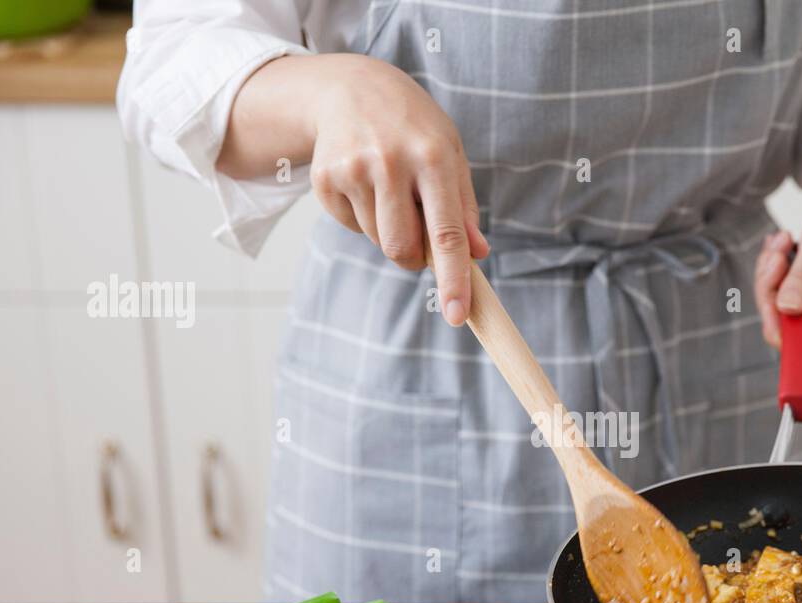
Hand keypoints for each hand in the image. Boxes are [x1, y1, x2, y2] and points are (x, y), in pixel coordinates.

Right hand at [227, 54, 488, 325]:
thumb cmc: (414, 127)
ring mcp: (352, 170)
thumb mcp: (450, 154)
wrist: (351, 89)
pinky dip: (364, 218)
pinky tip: (366, 184)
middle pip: (402, 250)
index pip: (446, 233)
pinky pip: (352, 227)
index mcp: (433, 157)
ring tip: (391, 191)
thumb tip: (477, 255)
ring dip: (390, 232)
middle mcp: (391, 162)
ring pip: (378, 242)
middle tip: (420, 235)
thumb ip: (464, 207)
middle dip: (415, 258)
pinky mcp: (324, 179)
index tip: (457, 315)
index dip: (453, 279)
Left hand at [755, 122, 801, 348]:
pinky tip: (785, 249)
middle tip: (778, 251)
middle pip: (784, 325)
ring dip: (773, 274)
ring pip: (779, 309)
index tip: (771, 282)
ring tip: (784, 242)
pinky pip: (784, 296)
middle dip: (771, 286)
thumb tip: (787, 309)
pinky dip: (778, 272)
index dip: (777, 321)